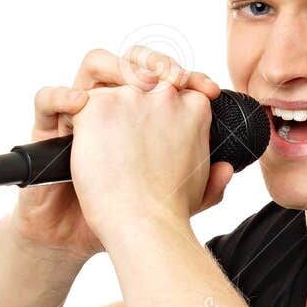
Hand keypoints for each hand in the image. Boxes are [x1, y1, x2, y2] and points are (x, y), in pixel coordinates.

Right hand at [10, 46, 231, 261]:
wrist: (82, 238)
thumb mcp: (176, 201)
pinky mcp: (50, 129)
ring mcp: (83, 114)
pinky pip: (48, 101)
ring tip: (135, 85)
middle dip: (155, 62)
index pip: (167, 77)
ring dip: (115, 67)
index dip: (190, 76)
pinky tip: (80, 104)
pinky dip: (61, 96)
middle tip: (174, 78)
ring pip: (94, 67)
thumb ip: (204, 185)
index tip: (211, 91)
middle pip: (133, 62)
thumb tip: (227, 169)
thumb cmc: (127, 214)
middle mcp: (116, 106)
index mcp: (147, 114)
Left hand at [68, 71, 234, 247]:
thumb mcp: (203, 190)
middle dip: (133, 98)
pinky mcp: (97, 106)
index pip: (177, 88)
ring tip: (105, 146)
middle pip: (143, 80)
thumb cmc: (171, 213)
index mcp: (194, 106)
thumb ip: (214, 176)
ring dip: (105, 114)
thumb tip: (226, 168)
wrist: (142, 225)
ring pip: (111, 92)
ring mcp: (129, 96)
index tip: (153, 126)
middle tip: (123, 129)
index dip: (163, 103)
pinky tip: (82, 146)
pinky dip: (79, 126)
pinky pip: (81, 105)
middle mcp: (164, 94)